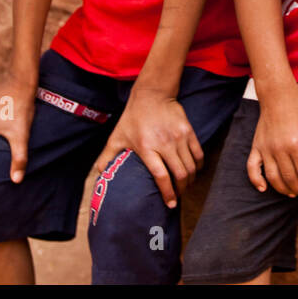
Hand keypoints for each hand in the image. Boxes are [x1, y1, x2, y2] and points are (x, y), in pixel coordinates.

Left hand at [91, 88, 200, 208]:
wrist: (152, 95)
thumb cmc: (133, 118)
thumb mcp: (117, 137)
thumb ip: (107, 157)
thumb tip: (98, 175)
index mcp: (147, 148)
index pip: (161, 176)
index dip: (167, 193)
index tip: (171, 204)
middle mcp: (165, 144)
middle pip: (180, 174)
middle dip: (182, 189)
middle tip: (179, 195)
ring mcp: (178, 137)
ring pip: (191, 166)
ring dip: (190, 180)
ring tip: (185, 185)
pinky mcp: (188, 131)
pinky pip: (198, 154)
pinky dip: (198, 166)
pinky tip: (194, 171)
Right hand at [247, 92, 297, 200]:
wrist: (278, 96)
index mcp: (297, 143)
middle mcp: (280, 148)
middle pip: (291, 179)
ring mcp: (266, 148)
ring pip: (274, 178)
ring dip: (284, 190)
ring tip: (294, 194)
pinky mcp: (256, 146)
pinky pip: (252, 168)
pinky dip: (256, 180)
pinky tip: (264, 189)